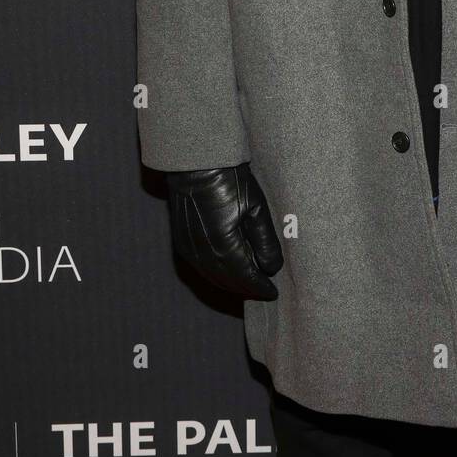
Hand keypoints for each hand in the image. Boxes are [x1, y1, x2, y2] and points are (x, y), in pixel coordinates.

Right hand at [165, 163, 282, 299]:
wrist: (195, 163)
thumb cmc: (229, 180)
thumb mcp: (256, 207)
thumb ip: (265, 241)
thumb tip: (272, 268)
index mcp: (223, 247)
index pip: (245, 278)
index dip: (260, 288)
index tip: (274, 292)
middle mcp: (203, 254)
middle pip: (228, 282)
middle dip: (247, 288)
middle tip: (264, 290)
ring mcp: (189, 250)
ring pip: (213, 278)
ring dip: (232, 283)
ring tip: (250, 283)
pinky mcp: (181, 243)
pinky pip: (202, 268)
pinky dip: (218, 274)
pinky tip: (229, 271)